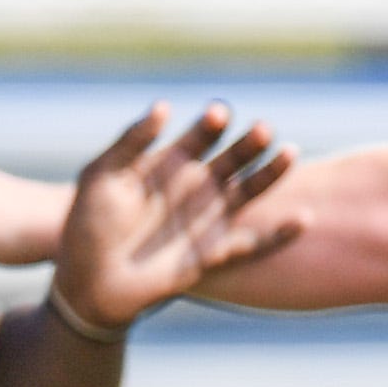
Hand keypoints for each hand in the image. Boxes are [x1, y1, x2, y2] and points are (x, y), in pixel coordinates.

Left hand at [52, 104, 300, 334]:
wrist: (86, 280)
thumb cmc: (87, 225)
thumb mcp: (100, 176)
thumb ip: (129, 141)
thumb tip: (163, 106)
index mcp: (171, 164)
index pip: (201, 135)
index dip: (211, 124)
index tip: (217, 115)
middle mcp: (196, 187)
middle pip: (233, 157)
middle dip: (248, 143)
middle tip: (262, 129)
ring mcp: (207, 219)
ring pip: (250, 191)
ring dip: (271, 173)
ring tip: (290, 153)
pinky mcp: (212, 253)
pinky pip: (253, 244)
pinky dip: (279, 235)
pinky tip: (302, 220)